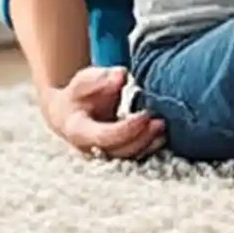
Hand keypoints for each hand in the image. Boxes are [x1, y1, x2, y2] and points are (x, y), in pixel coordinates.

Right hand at [43, 67, 165, 159]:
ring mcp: (103, 153)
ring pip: (128, 156)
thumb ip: (101, 78)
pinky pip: (134, 156)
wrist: (71, 111)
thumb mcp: (84, 81)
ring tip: (163, 125)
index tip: (144, 115)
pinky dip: (149, 147)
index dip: (127, 129)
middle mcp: (90, 148)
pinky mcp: (116, 153)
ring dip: (149, 144)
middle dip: (142, 138)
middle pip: (118, 150)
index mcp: (78, 131)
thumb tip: (121, 75)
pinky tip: (162, 135)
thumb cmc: (79, 94)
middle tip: (160, 121)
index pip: (104, 136)